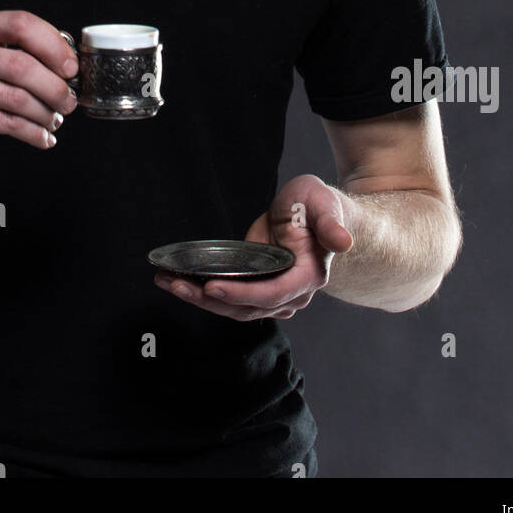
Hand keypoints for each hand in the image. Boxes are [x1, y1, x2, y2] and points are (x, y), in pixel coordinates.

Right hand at [0, 10, 79, 174]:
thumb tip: (70, 62)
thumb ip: (20, 51)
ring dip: (46, 113)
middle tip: (69, 102)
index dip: (52, 45)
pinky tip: (43, 137)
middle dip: (55, 87)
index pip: (20, 23)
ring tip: (55, 120)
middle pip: (21, 65)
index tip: (71, 67)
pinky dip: (34, 133)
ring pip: (18, 98)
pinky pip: (8, 123)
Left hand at [153, 174, 353, 319]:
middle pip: (247, 307)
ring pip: (234, 308)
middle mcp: (291, 294)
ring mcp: (273, 295)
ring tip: (169, 283)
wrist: (313, 213)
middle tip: (176, 285)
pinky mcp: (256, 289)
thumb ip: (330, 223)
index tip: (213, 287)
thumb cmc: (318, 206)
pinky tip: (179, 281)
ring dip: (200, 299)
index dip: (242, 294)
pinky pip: (230, 298)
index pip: (272, 293)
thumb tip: (343, 242)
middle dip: (209, 299)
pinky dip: (204, 293)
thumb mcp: (323, 204)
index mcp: (308, 276)